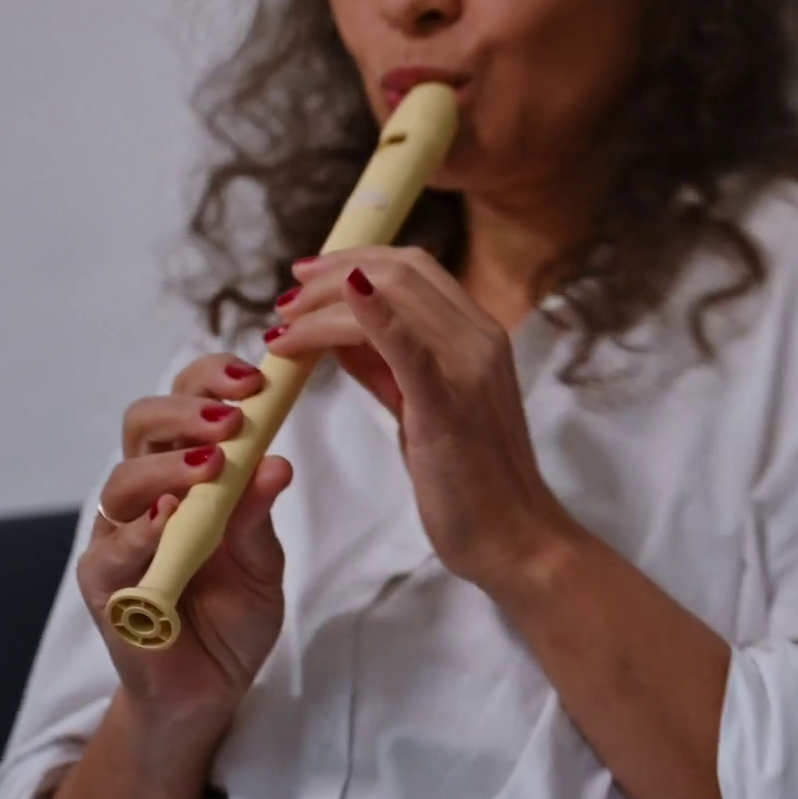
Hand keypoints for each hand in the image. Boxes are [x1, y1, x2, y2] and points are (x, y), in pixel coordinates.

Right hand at [74, 353, 294, 733]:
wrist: (209, 690)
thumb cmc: (232, 617)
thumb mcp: (263, 565)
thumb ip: (260, 517)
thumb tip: (277, 462)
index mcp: (186, 474)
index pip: (185, 405)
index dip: (212, 382)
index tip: (256, 377)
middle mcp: (146, 495)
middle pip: (142, 425)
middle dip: (186, 411)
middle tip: (234, 416)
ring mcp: (119, 537)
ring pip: (124, 480)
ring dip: (170, 465)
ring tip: (214, 464)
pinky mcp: (104, 584)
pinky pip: (114, 549)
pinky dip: (144, 531)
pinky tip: (173, 518)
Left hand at [268, 248, 580, 590]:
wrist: (514, 539)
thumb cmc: (471, 481)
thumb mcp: (426, 408)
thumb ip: (389, 366)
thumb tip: (339, 334)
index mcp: (480, 335)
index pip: (413, 268)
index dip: (354, 259)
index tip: (306, 277)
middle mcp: (480, 339)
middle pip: (400, 271)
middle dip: (329, 277)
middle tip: (284, 302)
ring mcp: (468, 369)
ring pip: (394, 298)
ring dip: (325, 304)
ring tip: (283, 329)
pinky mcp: (448, 407)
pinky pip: (407, 346)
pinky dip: (371, 315)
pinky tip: (343, 299)